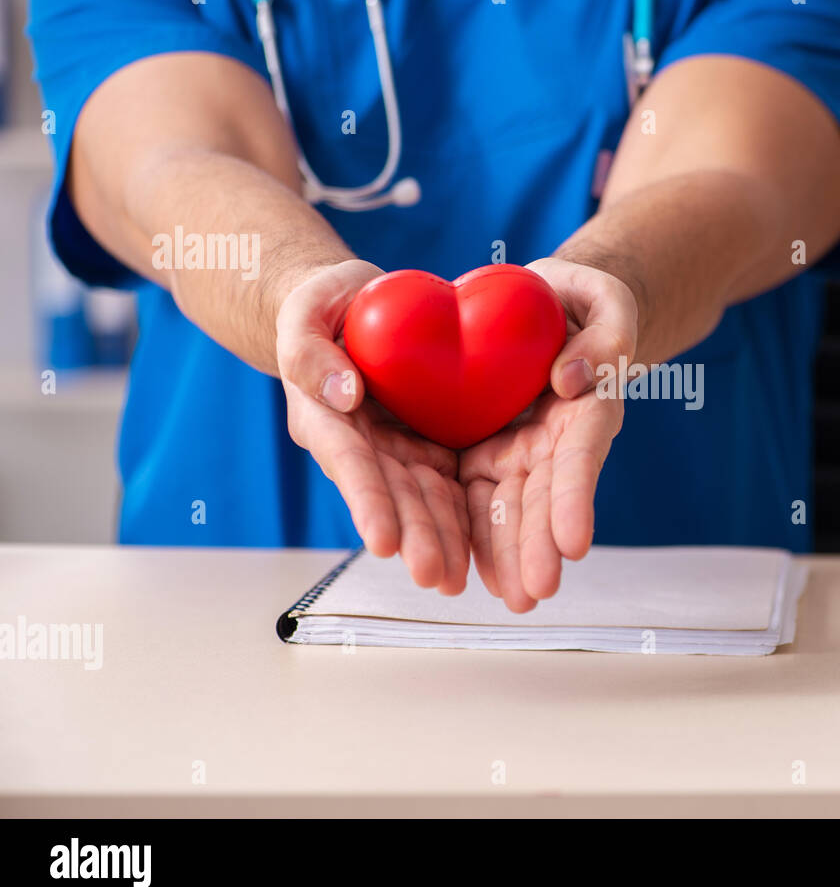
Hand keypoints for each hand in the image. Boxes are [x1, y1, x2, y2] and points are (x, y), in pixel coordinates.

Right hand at [276, 260, 470, 591]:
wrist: (352, 309)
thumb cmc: (323, 306)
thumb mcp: (307, 312)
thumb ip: (311, 353)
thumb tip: (342, 394)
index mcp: (325, 418)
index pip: (350, 463)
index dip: (368, 502)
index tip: (384, 541)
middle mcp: (361, 447)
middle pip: (390, 496)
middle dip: (414, 537)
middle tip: (437, 577)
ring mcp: (396, 452)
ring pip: (423, 500)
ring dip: (441, 541)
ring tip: (459, 581)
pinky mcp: (428, 447)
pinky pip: (451, 483)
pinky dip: (465, 517)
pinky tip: (485, 552)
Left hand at [458, 257, 636, 611]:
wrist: (547, 307)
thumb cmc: (583, 298)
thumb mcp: (604, 299)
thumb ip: (604, 335)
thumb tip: (570, 381)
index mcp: (589, 408)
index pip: (581, 457)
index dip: (576, 500)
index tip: (573, 544)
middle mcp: (556, 442)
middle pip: (546, 498)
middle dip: (538, 547)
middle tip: (534, 593)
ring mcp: (519, 452)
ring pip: (509, 509)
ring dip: (508, 555)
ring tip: (508, 600)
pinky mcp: (484, 454)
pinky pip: (472, 496)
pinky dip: (470, 533)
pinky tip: (462, 569)